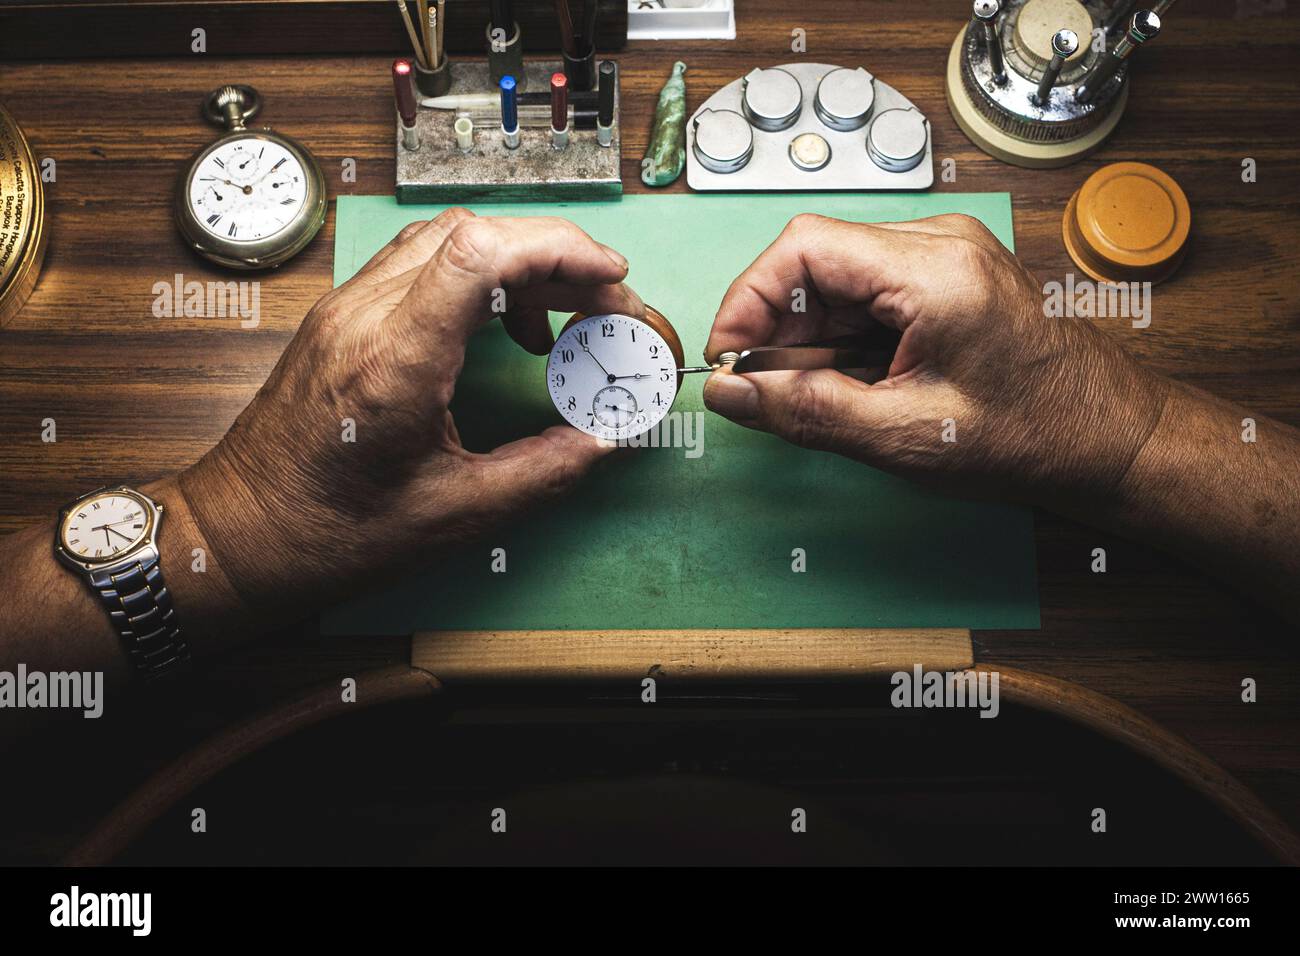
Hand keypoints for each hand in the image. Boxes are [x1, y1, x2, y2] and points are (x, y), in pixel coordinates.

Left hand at [179, 209, 640, 613]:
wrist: (238, 536)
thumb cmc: (328, 533)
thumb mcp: (455, 515)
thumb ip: (544, 471)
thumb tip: (606, 438)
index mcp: (392, 363)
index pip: (478, 253)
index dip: (558, 249)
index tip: (609, 279)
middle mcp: (363, 318)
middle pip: (474, 233)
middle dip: (557, 258)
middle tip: (606, 307)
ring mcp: (346, 310)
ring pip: (448, 240)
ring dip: (519, 264)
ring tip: (564, 318)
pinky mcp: (342, 316)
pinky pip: (421, 265)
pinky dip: (480, 279)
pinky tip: (506, 330)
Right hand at [702, 213, 1167, 505]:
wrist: (1108, 439)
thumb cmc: (1031, 436)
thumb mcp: (902, 436)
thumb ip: (805, 411)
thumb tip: (732, 392)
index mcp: (934, 271)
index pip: (803, 247)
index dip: (749, 301)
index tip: (730, 356)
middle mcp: (940, 243)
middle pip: (816, 261)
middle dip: (778, 328)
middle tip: (767, 390)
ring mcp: (945, 255)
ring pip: (836, 279)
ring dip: (808, 338)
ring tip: (818, 396)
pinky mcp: (945, 276)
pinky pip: (866, 292)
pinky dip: (841, 338)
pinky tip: (851, 382)